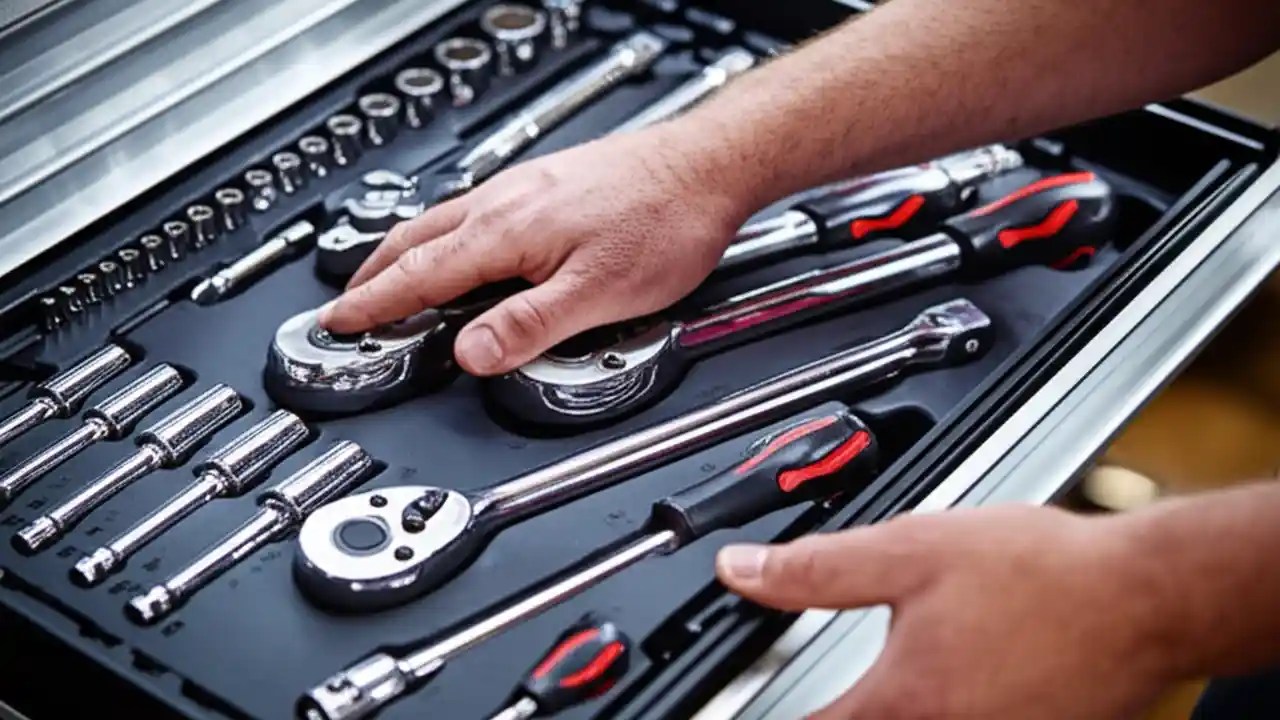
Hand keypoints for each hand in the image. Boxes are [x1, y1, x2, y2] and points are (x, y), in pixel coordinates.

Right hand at [319, 124, 754, 375]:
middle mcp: (506, 201)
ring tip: (388, 280)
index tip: (340, 322)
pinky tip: (458, 248)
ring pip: (441, 222)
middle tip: (347, 306)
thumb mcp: (598, 293)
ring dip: (404, 255)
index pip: (419, 274)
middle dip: (373, 276)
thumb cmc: (665, 221)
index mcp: (506, 230)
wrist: (707, 165)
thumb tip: (470, 354)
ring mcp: (524, 188)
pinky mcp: (546, 184)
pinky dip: (441, 238)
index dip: (374, 304)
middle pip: (416, 241)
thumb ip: (529, 326)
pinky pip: (470, 211)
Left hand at [716, 505, 1182, 719]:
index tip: (744, 701)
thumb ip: (815, 569)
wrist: (1146, 598)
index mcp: (902, 703)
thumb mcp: (911, 550)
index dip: (763, 712)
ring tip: (903, 664)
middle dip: (831, 708)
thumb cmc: (1046, 576)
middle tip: (819, 683)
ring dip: (882, 708)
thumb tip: (742, 570)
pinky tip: (950, 672)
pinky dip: (931, 708)